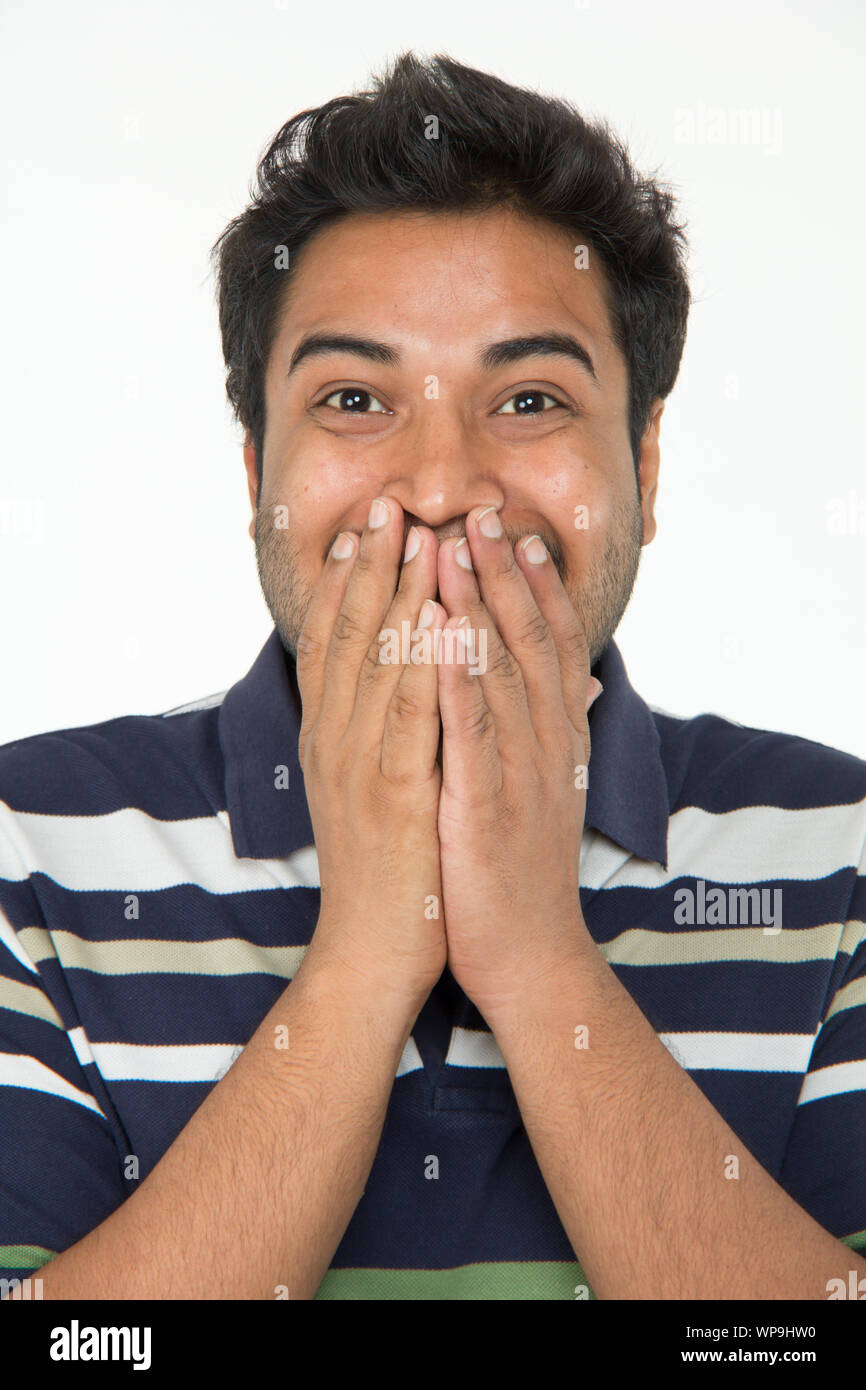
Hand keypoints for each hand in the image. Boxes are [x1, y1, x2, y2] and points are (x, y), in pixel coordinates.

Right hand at [295, 497, 447, 1007]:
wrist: (372, 954)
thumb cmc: (389, 871)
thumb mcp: (384, 789)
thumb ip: (393, 733)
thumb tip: (417, 685)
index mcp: (331, 738)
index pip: (331, 643)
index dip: (345, 582)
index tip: (364, 529)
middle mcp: (334, 742)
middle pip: (348, 637)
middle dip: (369, 566)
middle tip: (387, 504)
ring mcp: (359, 766)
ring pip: (376, 664)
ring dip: (398, 595)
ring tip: (417, 536)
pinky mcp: (395, 794)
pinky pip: (410, 714)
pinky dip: (425, 660)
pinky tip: (442, 617)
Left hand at [435, 507, 601, 1016]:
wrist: (525, 953)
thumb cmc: (519, 866)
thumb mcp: (542, 788)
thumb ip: (551, 731)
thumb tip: (576, 686)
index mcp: (556, 737)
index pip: (550, 645)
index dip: (535, 586)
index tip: (517, 531)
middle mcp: (547, 743)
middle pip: (528, 642)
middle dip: (504, 573)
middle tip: (483, 511)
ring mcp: (519, 770)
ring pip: (499, 671)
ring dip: (477, 604)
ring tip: (453, 544)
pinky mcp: (483, 803)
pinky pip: (468, 727)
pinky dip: (454, 672)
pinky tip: (436, 628)